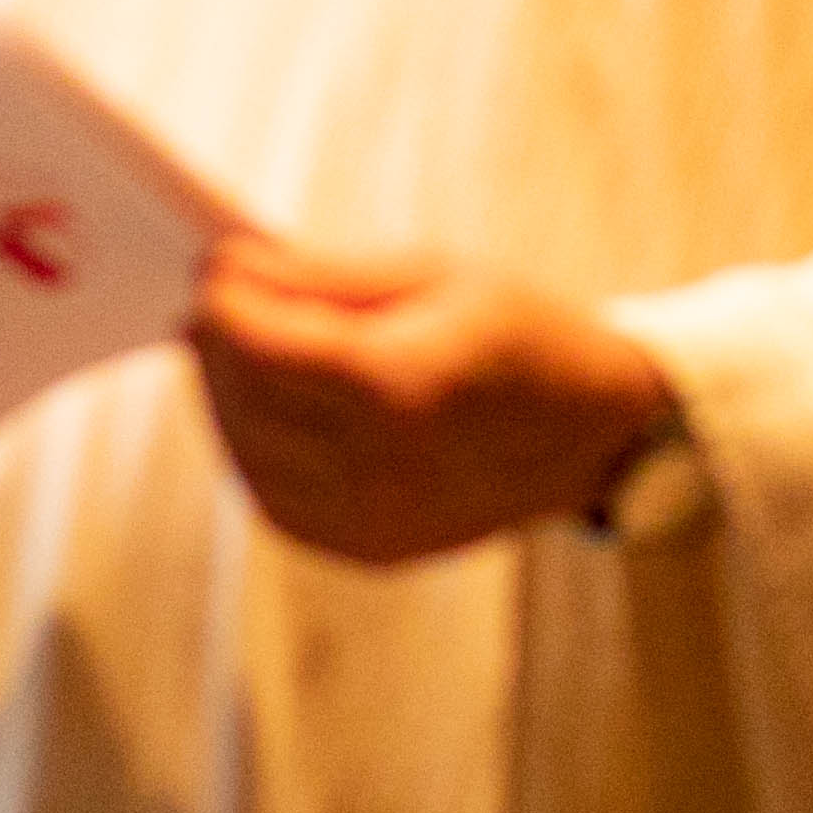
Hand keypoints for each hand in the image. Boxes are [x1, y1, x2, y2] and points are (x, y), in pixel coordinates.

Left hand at [187, 234, 668, 566]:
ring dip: (226, 392)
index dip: (227, 301)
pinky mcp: (370, 550)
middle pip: (246, 399)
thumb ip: (321, 274)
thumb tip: (230, 268)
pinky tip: (268, 402)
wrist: (594, 431)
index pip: (267, 349)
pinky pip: (273, 498)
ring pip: (246, 454)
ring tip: (245, 341)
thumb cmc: (519, 334)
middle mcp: (386, 469)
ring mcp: (376, 522)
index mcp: (405, 389)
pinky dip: (252, 446)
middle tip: (226, 292)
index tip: (217, 262)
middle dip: (218, 339)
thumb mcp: (432, 272)